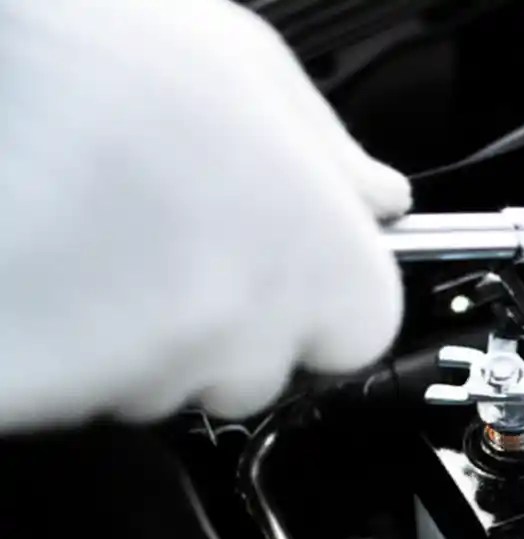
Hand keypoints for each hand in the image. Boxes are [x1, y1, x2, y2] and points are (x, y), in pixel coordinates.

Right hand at [0, 0, 410, 430]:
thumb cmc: (83, 58)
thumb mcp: (238, 58)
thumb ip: (328, 145)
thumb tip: (379, 197)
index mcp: (320, 259)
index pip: (363, 327)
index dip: (327, 290)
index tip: (291, 250)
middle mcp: (247, 337)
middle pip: (263, 364)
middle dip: (230, 315)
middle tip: (172, 228)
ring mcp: (152, 377)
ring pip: (174, 381)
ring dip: (149, 332)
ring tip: (95, 233)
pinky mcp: (60, 400)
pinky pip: (93, 392)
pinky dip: (77, 345)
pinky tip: (50, 264)